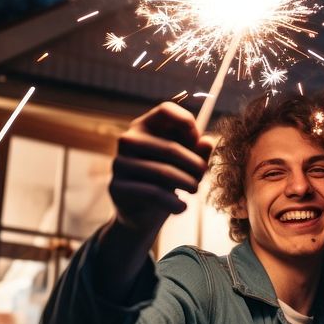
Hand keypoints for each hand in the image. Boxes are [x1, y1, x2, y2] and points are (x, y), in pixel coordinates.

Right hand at [110, 101, 212, 239]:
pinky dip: (173, 202)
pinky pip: (152, 193)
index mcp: (145, 125)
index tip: (198, 141)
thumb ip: (197, 151)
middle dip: (194, 164)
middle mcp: (128, 140)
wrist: (142, 213)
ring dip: (187, 183)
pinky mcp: (116, 186)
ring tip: (195, 190)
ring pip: (163, 172)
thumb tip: (207, 142)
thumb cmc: (167, 180)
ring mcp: (119, 163)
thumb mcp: (186, 163)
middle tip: (203, 175)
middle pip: (170, 147)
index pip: (165, 110)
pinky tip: (182, 207)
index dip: (187, 122)